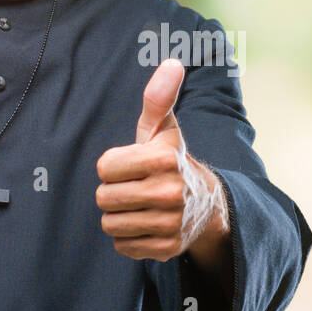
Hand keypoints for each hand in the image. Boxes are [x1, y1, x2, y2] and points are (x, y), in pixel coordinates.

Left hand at [96, 58, 229, 262]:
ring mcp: (170, 223)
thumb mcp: (163, 129)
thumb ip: (158, 98)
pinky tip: (146, 224)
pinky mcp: (167, 248)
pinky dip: (129, 237)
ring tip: (139, 205)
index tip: (131, 165)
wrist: (207, 204)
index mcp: (164, 159)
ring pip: (110, 224)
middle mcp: (170, 193)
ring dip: (119, 215)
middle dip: (113, 192)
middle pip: (104, 198)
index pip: (104, 168)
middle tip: (134, 187)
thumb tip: (172, 62)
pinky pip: (122, 245)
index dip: (113, 166)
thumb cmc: (171, 160)